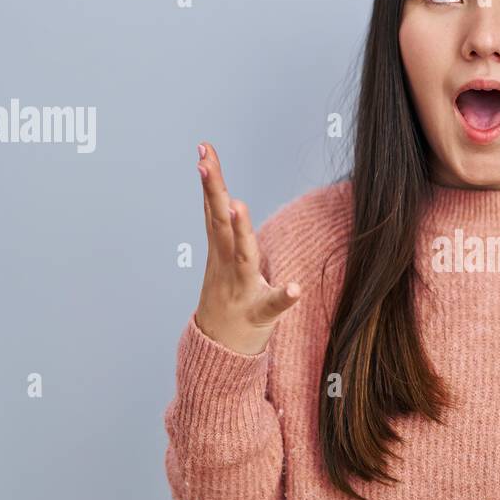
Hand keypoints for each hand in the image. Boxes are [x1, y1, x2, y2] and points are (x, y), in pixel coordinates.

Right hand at [193, 141, 301, 354]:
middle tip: (205, 164)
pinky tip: (295, 288)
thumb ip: (221, 227)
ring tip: (238, 206)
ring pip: (241, 257)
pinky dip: (282, 297)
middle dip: (214, 192)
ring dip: (240, 232)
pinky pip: (271, 305)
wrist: (220, 351)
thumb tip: (220, 193)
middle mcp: (227, 264)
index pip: (213, 208)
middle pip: (220, 223)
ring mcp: (241, 288)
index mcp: (221, 251)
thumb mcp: (220, 258)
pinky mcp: (259, 314)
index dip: (210, 180)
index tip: (204, 149)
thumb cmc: (227, 298)